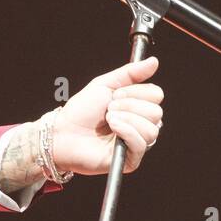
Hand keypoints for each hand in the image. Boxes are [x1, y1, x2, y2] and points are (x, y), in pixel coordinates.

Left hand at [51, 56, 163, 174]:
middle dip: (129, 106)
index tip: (115, 95)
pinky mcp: (130, 160)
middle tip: (109, 109)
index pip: (156, 95)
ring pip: (152, 128)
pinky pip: (142, 143)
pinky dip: (127, 131)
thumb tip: (154, 61)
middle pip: (156, 112)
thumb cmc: (80, 111)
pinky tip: (112, 128)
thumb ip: (130, 73)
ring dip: (126, 119)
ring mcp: (136, 143)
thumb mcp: (104, 85)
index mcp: (137, 107)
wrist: (63, 133)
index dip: (136, 92)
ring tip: (108, 120)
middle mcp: (140, 125)